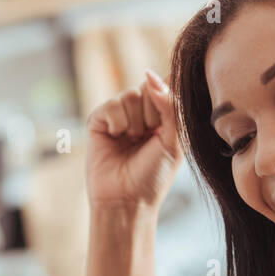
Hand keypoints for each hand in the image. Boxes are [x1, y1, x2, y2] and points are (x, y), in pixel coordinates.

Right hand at [85, 69, 182, 210]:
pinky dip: (118, 123)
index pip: (167, 86)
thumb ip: (171, 106)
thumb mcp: (174, 141)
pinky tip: (117, 138)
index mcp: (163, 115)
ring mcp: (119, 114)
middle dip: (153, 115)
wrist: (126, 200)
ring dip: (136, 123)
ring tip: (132, 142)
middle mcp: (141, 112)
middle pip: (149, 87)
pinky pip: (113, 105)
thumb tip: (152, 75)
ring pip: (131, 95)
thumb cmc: (153, 176)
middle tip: (148, 139)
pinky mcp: (100, 119)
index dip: (168, 96)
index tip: (167, 119)